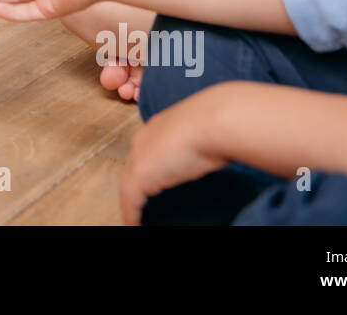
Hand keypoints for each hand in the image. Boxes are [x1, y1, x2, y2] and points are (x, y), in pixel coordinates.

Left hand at [119, 86, 231, 224]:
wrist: (215, 121)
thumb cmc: (218, 123)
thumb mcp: (207, 130)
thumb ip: (202, 140)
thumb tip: (215, 151)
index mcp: (158, 126)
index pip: (145, 150)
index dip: (149, 167)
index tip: (154, 181)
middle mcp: (143, 140)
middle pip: (132, 168)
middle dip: (134, 186)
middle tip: (140, 205)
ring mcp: (140, 157)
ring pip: (128, 186)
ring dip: (131, 203)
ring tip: (136, 218)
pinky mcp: (141, 176)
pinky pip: (130, 201)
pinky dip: (132, 215)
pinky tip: (135, 225)